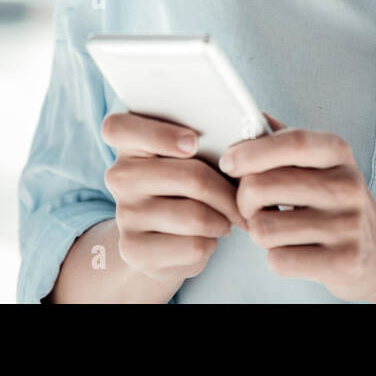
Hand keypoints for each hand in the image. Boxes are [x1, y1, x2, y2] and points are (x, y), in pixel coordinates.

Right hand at [101, 112, 248, 284]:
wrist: (166, 239)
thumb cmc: (191, 185)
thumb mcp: (196, 155)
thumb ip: (216, 135)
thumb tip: (257, 130)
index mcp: (130, 141)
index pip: (119, 127)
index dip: (159, 133)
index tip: (194, 143)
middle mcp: (119, 175)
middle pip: (189, 176)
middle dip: (228, 189)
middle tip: (243, 195)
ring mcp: (125, 213)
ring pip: (195, 214)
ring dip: (223, 218)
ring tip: (226, 217)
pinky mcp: (134, 249)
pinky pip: (192, 245)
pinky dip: (212, 242)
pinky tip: (208, 237)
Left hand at [221, 113, 375, 301]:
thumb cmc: (338, 202)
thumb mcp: (322, 162)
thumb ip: (285, 140)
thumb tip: (250, 116)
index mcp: (338, 153)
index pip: (290, 142)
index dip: (250, 151)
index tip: (228, 162)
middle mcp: (346, 186)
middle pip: (261, 187)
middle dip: (244, 199)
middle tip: (253, 205)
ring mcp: (347, 226)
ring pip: (263, 228)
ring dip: (260, 232)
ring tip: (277, 229)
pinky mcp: (343, 262)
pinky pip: (279, 260)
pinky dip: (277, 258)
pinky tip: (294, 250)